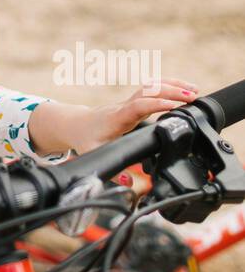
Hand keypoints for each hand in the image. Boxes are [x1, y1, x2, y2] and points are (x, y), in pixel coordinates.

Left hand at [31, 79, 200, 156]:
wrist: (76, 125)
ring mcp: (130, 103)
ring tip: (195, 91)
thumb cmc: (86, 139)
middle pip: (149, 91)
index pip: (139, 106)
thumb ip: (113, 172)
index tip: (175, 107)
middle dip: (171, 91)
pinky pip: (152, 91)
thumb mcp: (96, 156)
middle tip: (193, 97)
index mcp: (118, 118)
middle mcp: (125, 107)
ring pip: (152, 87)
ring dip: (173, 86)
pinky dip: (168, 87)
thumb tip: (130, 184)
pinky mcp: (134, 103)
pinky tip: (183, 91)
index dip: (157, 104)